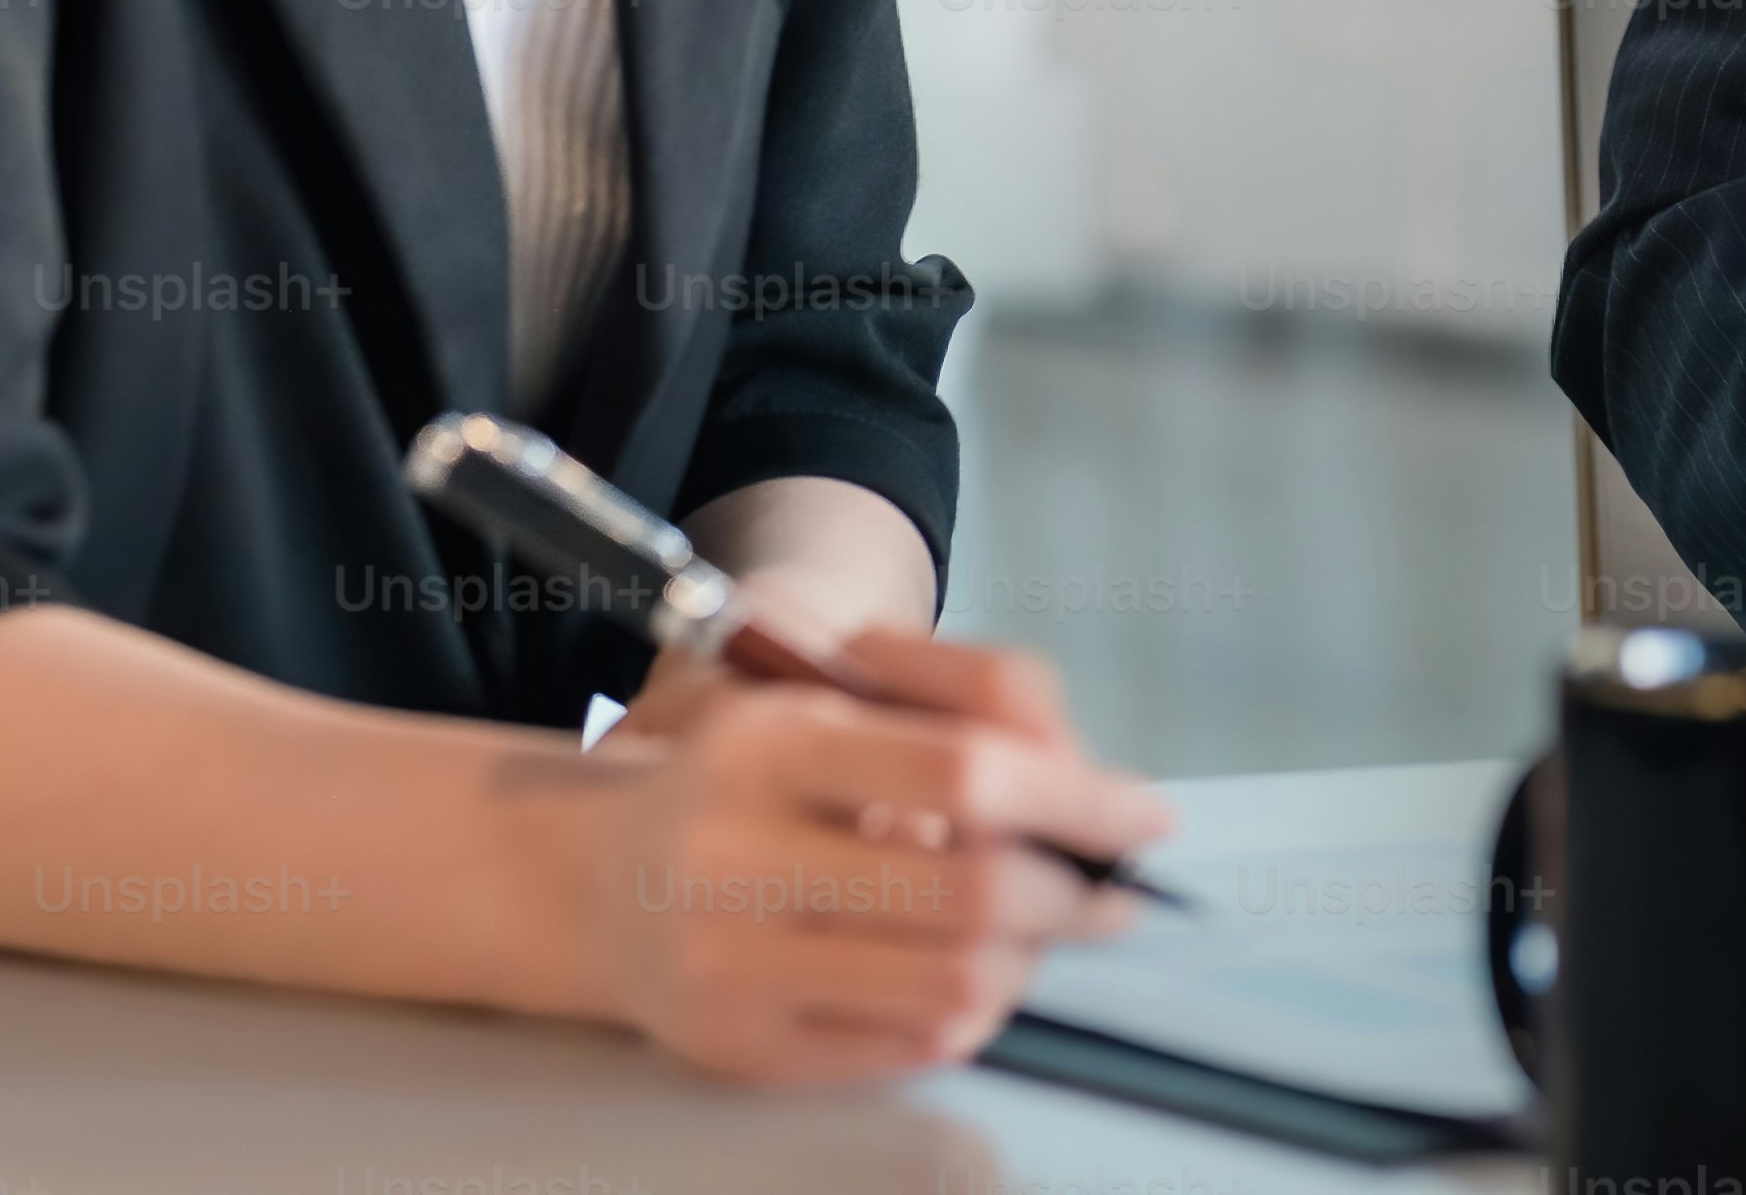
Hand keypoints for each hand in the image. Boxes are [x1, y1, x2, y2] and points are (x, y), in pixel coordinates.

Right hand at [561, 626, 1168, 1081]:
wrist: (601, 878)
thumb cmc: (757, 776)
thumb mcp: (841, 697)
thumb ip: (971, 710)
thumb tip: (1094, 792)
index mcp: (771, 744)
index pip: (965, 773)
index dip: (1078, 800)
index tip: (1144, 815)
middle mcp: (736, 857)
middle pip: (972, 895)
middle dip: (1072, 895)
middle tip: (1108, 889)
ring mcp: (730, 964)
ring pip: (952, 985)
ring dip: (1031, 960)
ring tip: (1042, 930)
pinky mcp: (737, 1046)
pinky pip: (907, 1047)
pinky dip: (971, 1008)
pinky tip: (971, 972)